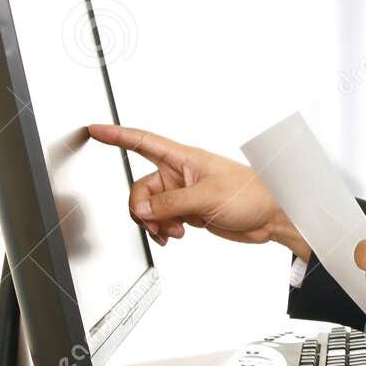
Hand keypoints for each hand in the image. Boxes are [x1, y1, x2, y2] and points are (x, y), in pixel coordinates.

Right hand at [88, 123, 309, 257]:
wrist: (271, 216)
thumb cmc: (251, 194)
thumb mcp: (206, 197)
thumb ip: (169, 204)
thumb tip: (141, 210)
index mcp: (183, 159)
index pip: (142, 142)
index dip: (116, 135)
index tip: (94, 130)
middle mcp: (179, 174)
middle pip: (140, 188)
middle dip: (143, 209)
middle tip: (157, 223)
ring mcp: (182, 194)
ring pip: (149, 208)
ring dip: (154, 223)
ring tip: (173, 232)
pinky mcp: (188, 211)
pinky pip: (162, 220)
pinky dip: (162, 230)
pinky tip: (174, 235)